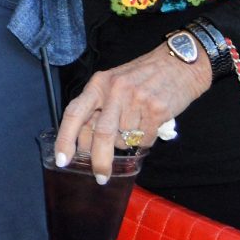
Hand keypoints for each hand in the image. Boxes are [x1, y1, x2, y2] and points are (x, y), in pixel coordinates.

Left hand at [54, 41, 210, 180]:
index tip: (61, 160)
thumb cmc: (142, 77)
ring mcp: (136, 99)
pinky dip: (144, 140)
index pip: (74, 113)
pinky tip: (149, 125)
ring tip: (135, 125)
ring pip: (124, 139)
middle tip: (100, 176)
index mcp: (98, 84)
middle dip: (99, 160)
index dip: (65, 138)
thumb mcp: (113, 84)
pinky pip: (144, 139)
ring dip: (127, 143)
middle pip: (100, 133)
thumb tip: (84, 143)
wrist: (179, 64)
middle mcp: (115, 90)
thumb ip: (99, 108)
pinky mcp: (157, 110)